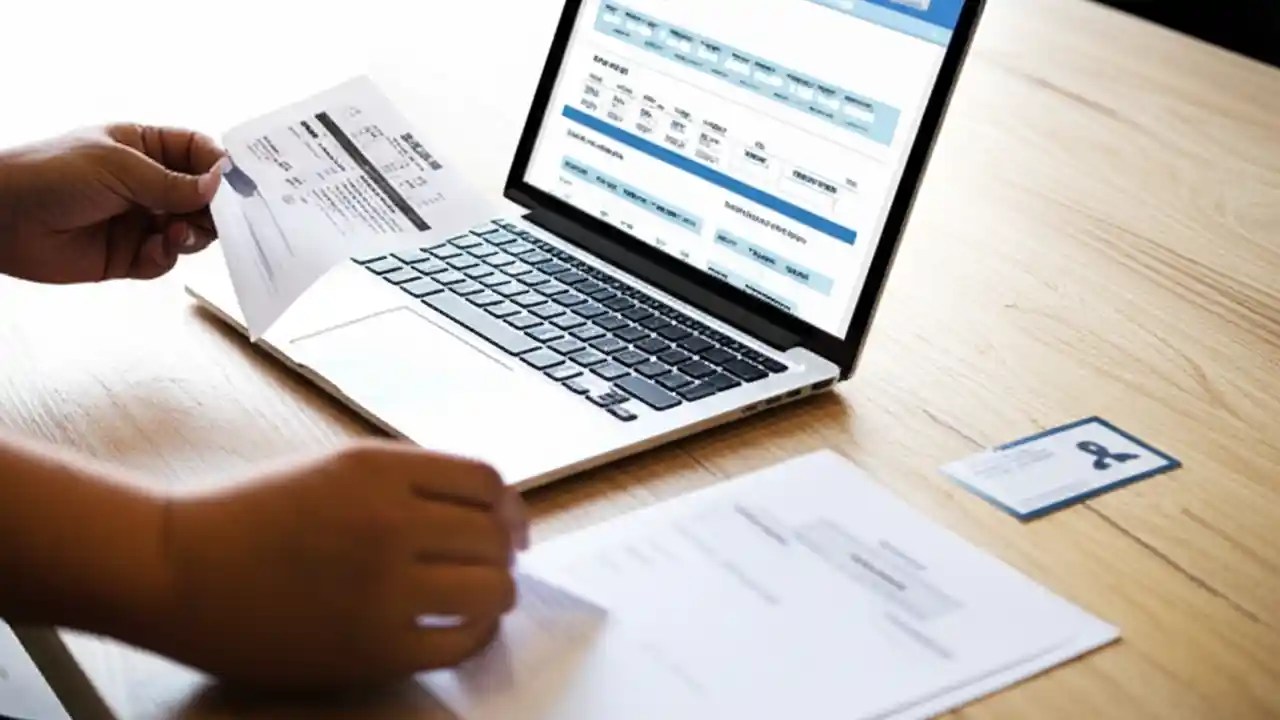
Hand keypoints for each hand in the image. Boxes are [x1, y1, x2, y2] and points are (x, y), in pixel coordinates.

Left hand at [0, 124, 225, 282]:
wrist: (0, 219)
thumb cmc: (50, 175)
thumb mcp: (119, 168)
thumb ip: (172, 182)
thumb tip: (219, 187)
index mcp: (144, 147)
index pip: (198, 152)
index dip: (220, 167)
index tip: (239, 185)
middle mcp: (147, 183)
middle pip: (202, 197)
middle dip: (215, 209)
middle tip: (220, 219)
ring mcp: (139, 219)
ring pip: (190, 231)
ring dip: (192, 234)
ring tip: (177, 233)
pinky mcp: (128, 254)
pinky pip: (165, 259)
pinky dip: (166, 256)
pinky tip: (153, 248)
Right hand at [143, 441, 528, 691]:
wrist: (176, 569)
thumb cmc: (251, 515)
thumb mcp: (335, 467)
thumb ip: (409, 481)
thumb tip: (489, 508)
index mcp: (379, 469)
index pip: (486, 482)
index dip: (508, 506)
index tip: (508, 525)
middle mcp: (388, 522)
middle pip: (495, 536)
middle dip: (503, 551)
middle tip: (493, 563)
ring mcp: (382, 588)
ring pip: (493, 589)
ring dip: (497, 593)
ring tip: (479, 596)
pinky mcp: (372, 647)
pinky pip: (460, 643)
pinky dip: (475, 635)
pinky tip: (461, 627)